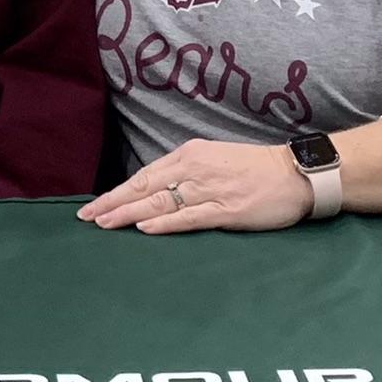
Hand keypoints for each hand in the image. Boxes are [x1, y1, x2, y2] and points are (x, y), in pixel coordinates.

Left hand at [79, 138, 313, 233]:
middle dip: (113, 203)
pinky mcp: (227, 210)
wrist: (295, 173)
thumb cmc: (254, 169)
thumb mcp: (213, 160)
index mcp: (189, 154)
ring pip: (161, 202)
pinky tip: (145, 227)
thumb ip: (185, 173)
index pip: (144, 175)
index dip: (117, 192)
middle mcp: (194, 169)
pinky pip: (189, 217)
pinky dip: (165, 222)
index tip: (94, 206)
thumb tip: (156, 192)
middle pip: (145, 188)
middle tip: (86, 218)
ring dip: (129, 213)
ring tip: (105, 223)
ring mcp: (210, 189)